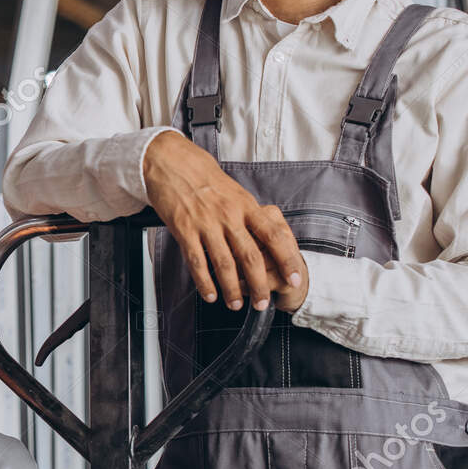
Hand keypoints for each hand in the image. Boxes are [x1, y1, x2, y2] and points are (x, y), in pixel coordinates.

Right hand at [141, 131, 306, 311]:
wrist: (173, 163)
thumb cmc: (205, 178)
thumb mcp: (236, 192)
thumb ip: (249, 216)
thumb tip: (266, 238)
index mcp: (246, 206)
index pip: (274, 236)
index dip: (287, 259)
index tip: (294, 278)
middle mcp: (229, 216)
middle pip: (250, 257)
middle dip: (259, 285)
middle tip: (263, 303)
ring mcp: (206, 224)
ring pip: (224, 264)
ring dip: (232, 290)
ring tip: (236, 305)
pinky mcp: (184, 230)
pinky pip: (197, 262)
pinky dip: (205, 283)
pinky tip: (210, 295)